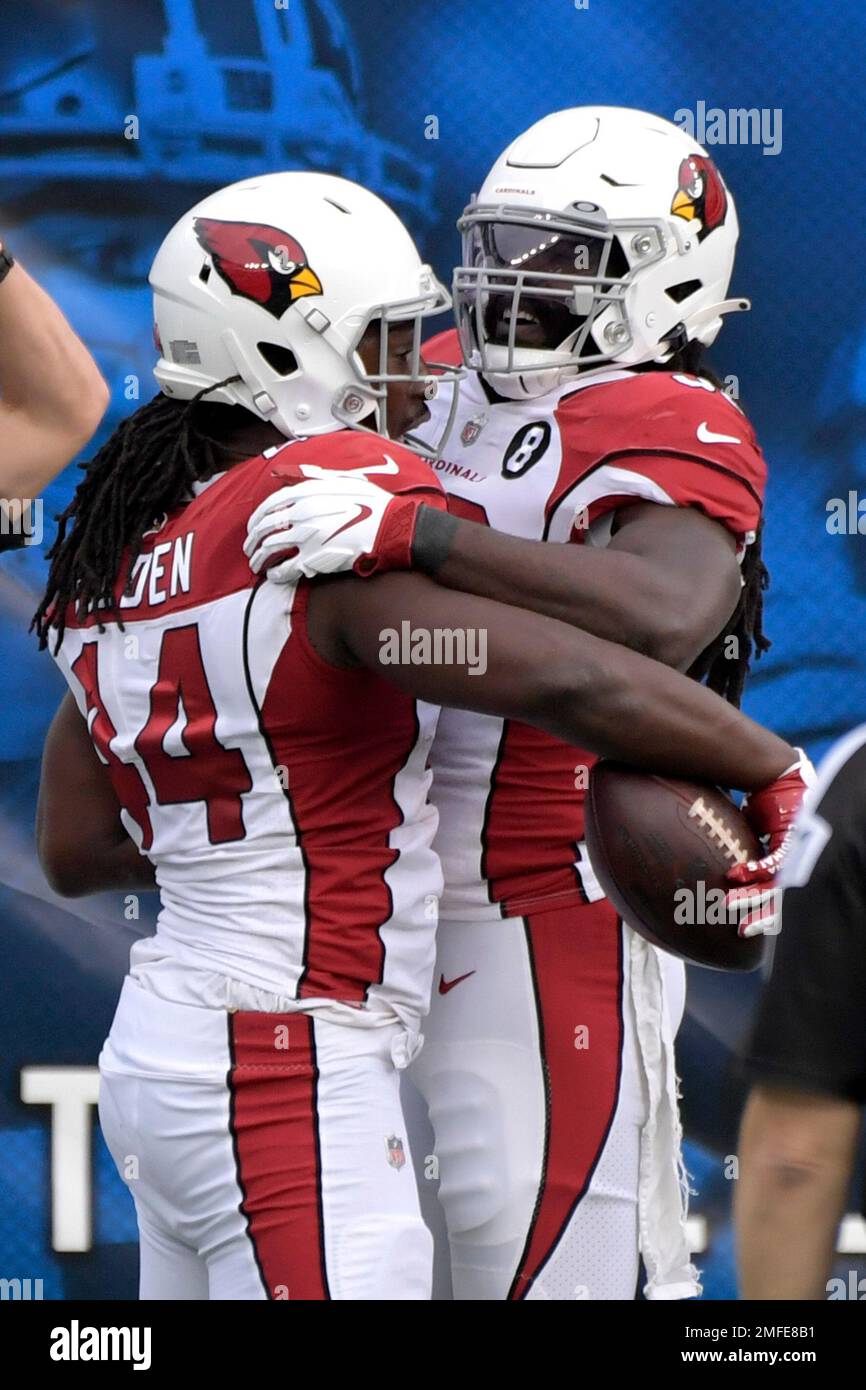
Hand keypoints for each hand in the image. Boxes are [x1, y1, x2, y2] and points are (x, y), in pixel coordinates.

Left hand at [244, 472, 429, 581]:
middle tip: (249, 548)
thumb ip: (310, 475)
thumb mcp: (341, 479)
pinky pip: (284, 569)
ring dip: (258, 558)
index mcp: (306, 492)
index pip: (269, 505)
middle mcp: (302, 513)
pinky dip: (275, 574)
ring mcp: (306, 537)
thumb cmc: (372, 503)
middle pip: (264, 528)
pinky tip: (274, 576)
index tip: (253, 526)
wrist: (391, 527)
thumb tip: (285, 472)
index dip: (256, 518)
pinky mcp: (314, 559)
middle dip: (252, 540)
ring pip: (269, 549)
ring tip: (256, 565)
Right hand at [725, 749, 815, 936]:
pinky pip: (770, 862)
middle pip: (779, 896)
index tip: (743, 922)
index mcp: (783, 859)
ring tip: (730, 906)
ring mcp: (792, 851)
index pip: (774, 891)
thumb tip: (711, 852)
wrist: (778, 772)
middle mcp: (791, 859)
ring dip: (752, 898)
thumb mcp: (750, 826)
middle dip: (760, 915)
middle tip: (742, 930)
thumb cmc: (765, 797)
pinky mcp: (789, 839)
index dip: (761, 908)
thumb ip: (739, 843)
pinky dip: (753, 871)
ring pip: (775, 885)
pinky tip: (736, 876)